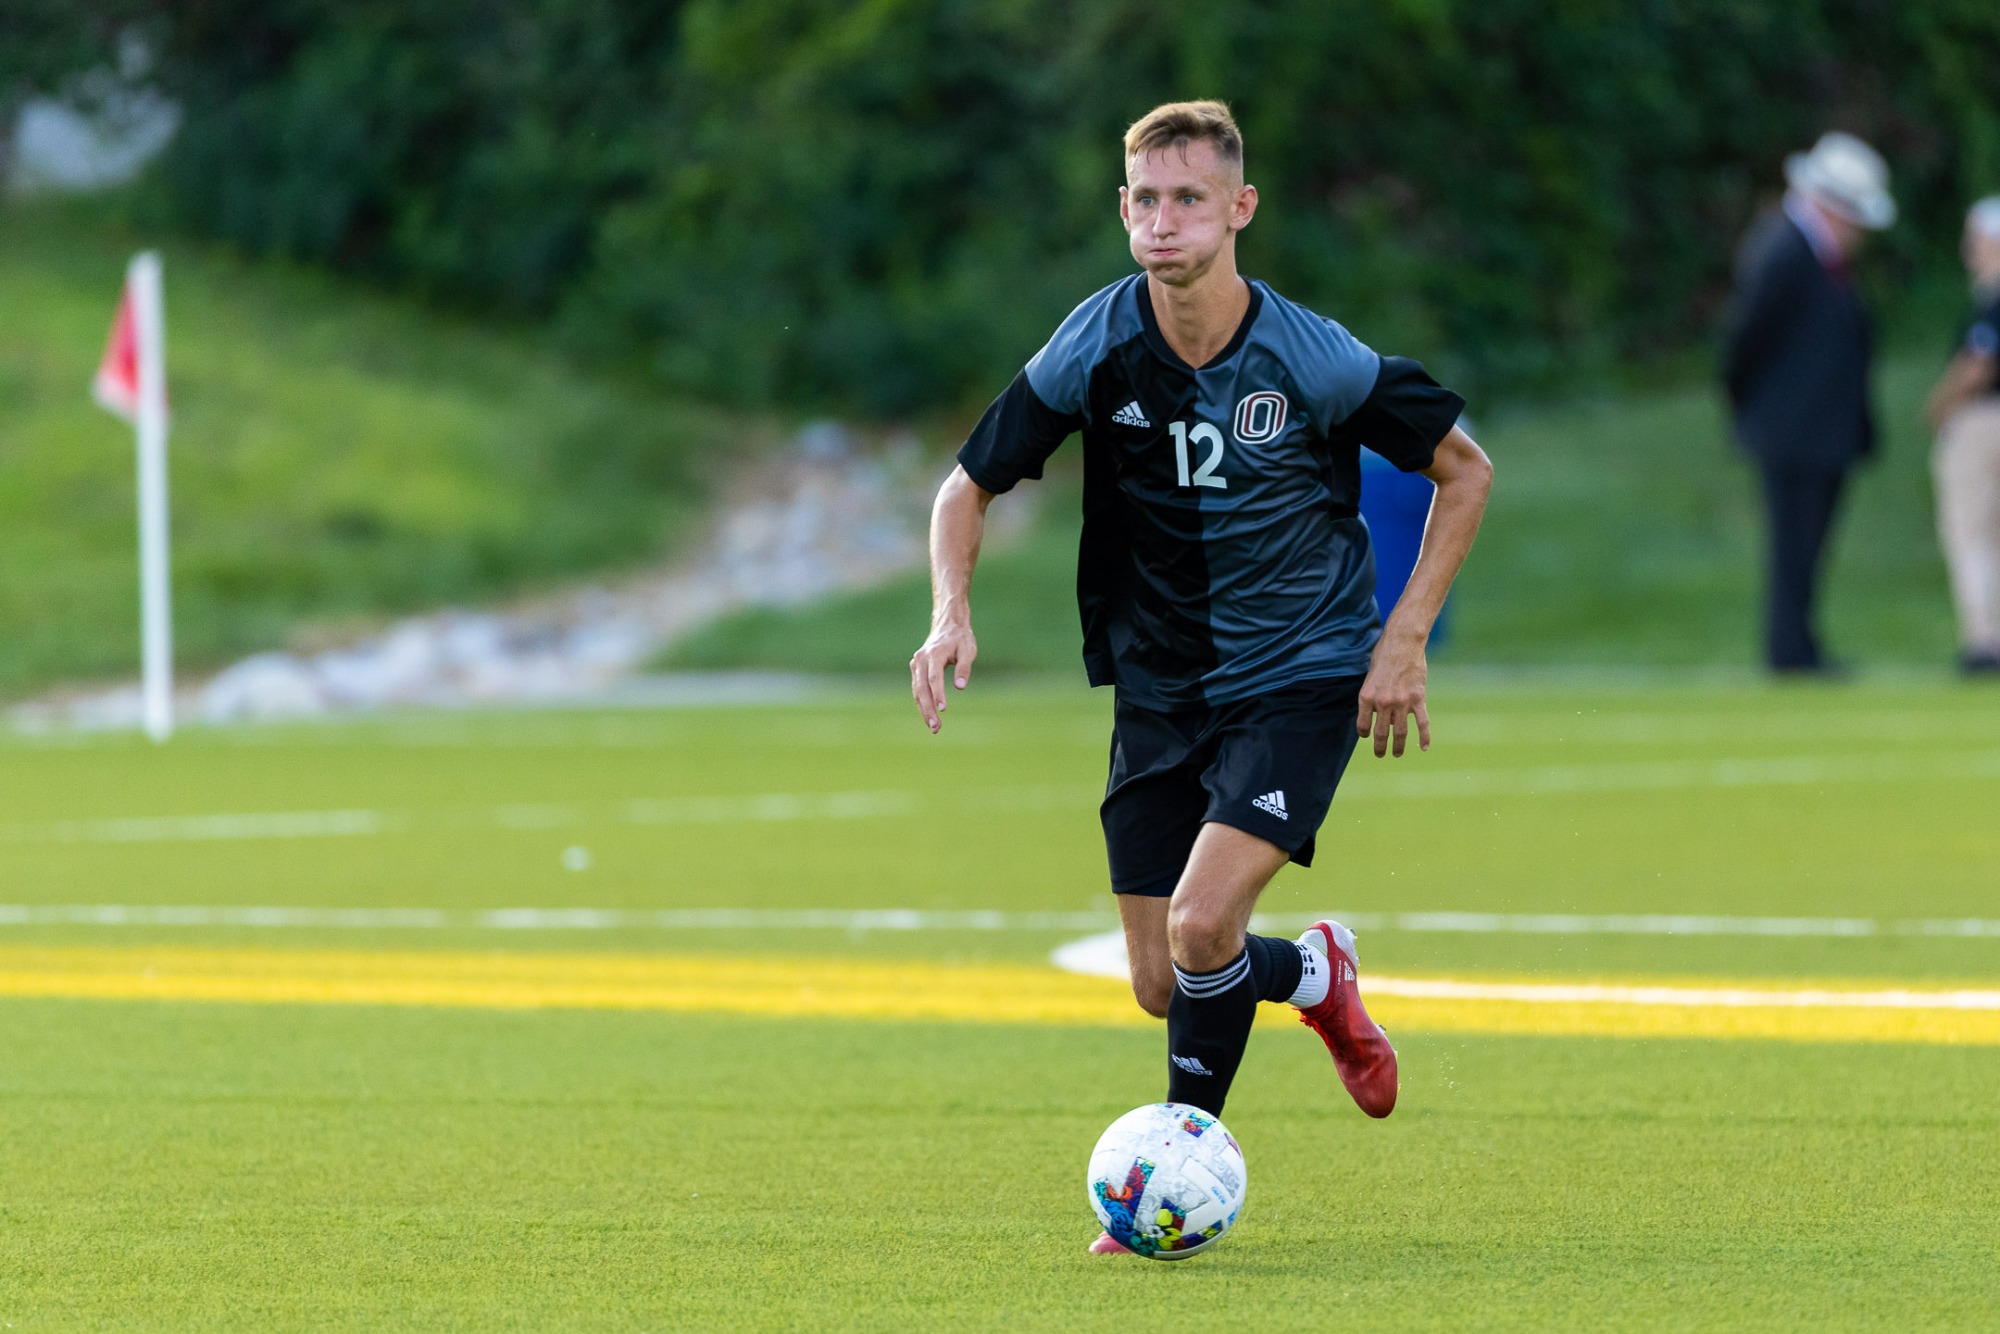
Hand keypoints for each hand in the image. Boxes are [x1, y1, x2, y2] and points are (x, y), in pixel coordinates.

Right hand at [910, 618, 976, 733]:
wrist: (948, 626)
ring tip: (934, 728)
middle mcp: (920, 659)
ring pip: (917, 691)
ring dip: (924, 710)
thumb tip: (960, 688)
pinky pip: (917, 689)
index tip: (943, 709)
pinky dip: (922, 704)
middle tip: (936, 727)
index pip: (934, 677)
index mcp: (934, 653)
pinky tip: (930, 717)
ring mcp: (916, 665)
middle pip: (921, 688)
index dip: (938, 694)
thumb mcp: (968, 650)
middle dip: (928, 709)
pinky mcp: (916, 670)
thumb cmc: (961, 639)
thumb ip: (964, 668)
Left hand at [1357, 627, 1429, 757]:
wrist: (1403, 642)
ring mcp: (1401, 702)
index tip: (1366, 736)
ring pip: (1400, 732)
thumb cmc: (1384, 655)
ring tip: (1396, 754)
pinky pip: (1422, 723)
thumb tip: (1383, 717)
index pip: (1363, 724)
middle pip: (1380, 733)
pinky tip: (1423, 747)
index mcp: (1366, 697)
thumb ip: (1374, 697)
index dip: (1364, 733)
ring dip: (1398, 746)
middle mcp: (1382, 703)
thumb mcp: (1371, 676)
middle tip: (1380, 754)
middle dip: (1379, 747)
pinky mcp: (1418, 699)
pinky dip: (1424, 737)